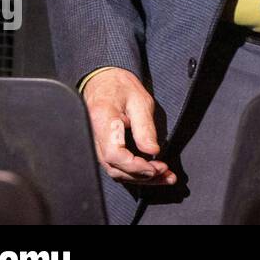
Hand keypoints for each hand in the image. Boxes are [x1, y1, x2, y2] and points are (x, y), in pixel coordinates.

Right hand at [83, 68, 176, 184]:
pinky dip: (134, 172)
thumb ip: (145, 127)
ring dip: (140, 178)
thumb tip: (152, 151)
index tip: (155, 166)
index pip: (113, 154)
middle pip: (115, 168)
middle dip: (142, 175)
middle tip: (166, 173)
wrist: (104, 81)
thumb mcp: (140, 100)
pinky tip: (152, 173)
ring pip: (115, 171)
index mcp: (102, 121)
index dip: (134, 165)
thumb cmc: (120, 87)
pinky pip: (116, 166)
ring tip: (164, 177)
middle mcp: (94, 137)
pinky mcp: (102, 148)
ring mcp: (96, 145)